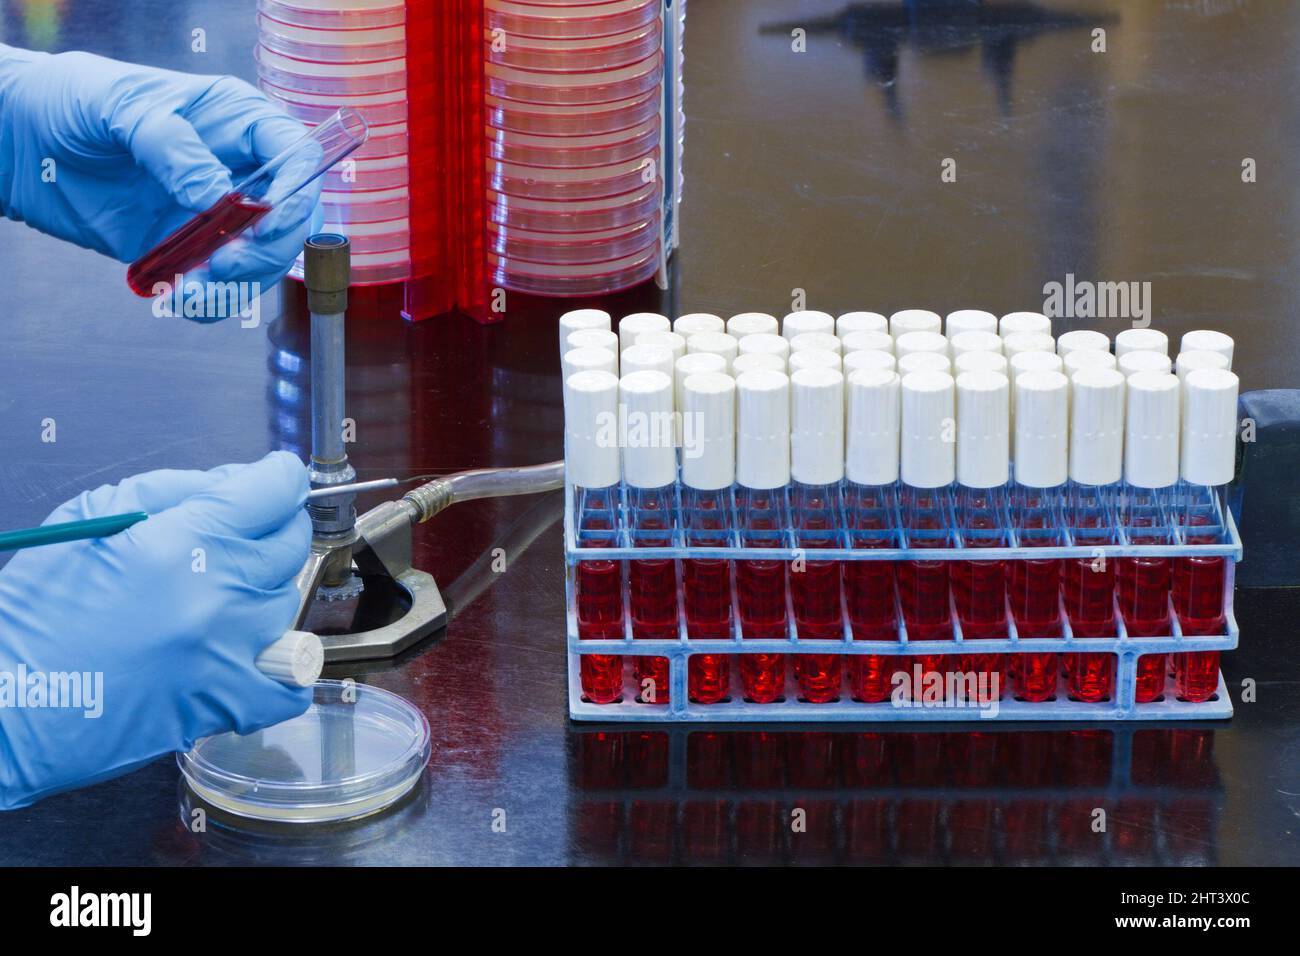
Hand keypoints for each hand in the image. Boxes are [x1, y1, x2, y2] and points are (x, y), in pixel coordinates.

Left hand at [0, 45, 321, 297]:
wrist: (25, 143)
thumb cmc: (76, 101)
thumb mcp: (124, 109)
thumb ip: (174, 150)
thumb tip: (219, 199)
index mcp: (237, 123)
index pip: (295, 155)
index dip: (297, 190)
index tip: (270, 222)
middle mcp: (239, 172)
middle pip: (289, 221)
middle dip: (267, 251)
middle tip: (226, 264)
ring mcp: (218, 216)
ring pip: (261, 263)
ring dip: (237, 286)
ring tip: (193, 290)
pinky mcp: (191, 251)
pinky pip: (221, 288)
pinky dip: (210, 303)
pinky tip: (181, 298)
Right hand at [0, 452, 312, 809]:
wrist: (8, 702)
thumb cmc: (36, 609)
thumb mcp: (92, 517)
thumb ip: (174, 489)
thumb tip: (232, 482)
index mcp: (189, 539)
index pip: (277, 489)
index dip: (277, 477)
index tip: (271, 480)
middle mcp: (222, 591)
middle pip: (292, 541)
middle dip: (274, 526)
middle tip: (241, 534)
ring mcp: (231, 650)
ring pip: (287, 601)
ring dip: (264, 590)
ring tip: (221, 597)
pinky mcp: (227, 701)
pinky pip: (289, 681)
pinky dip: (282, 665)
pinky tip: (256, 654)